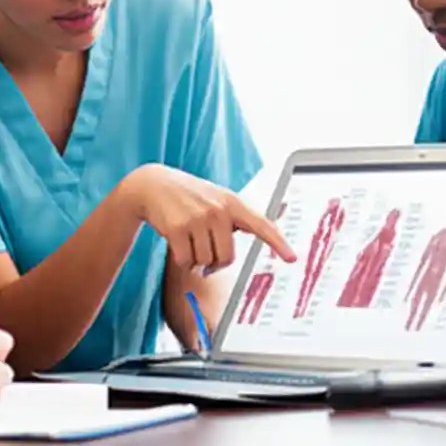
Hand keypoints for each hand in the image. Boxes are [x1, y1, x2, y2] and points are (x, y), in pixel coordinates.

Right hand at [118, 164, 296, 271]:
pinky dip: (182, 260)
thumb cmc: (191, 197)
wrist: (153, 184)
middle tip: (205, 251)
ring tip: (189, 241)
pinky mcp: (178, 228)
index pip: (261, 224)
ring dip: (196, 260)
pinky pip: (187, 261)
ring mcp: (197, 218)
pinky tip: (176, 244)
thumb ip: (238, 217)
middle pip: (227, 257)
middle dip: (215, 261)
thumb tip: (268, 230)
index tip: (292, 257)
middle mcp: (218, 210)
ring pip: (206, 261)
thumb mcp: (217, 199)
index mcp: (232, 203)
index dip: (278, 242)